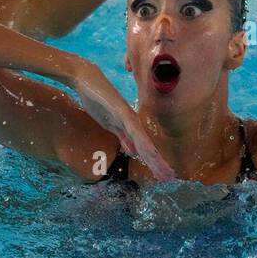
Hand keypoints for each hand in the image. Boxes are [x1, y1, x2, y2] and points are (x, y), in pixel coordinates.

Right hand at [72, 62, 176, 180]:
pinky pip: (132, 129)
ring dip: (155, 158)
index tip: (163, 175)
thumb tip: (134, 151)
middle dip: (158, 164)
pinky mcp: (120, 111)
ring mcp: (128, 116)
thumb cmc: (97, 100)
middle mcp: (133, 122)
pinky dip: (141, 141)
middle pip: (148, 147)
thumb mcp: (110, 124)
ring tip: (166, 172)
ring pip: (144, 141)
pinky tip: (148, 152)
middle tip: (169, 178)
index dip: (155, 162)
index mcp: (130, 126)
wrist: (86, 79)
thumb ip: (122, 136)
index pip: (145, 148)